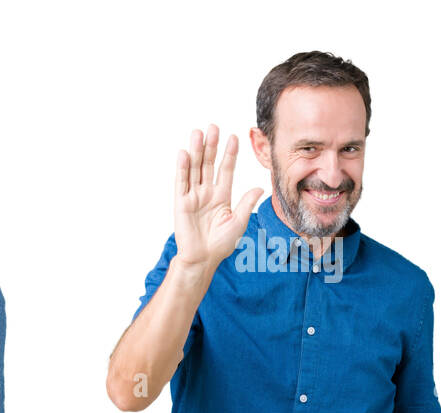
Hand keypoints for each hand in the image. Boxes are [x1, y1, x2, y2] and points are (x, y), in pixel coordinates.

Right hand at [173, 124, 261, 268]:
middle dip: (212, 145)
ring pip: (195, 168)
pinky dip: (183, 168)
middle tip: (213, 126)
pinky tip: (185, 154)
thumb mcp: (239, 222)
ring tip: (198, 133)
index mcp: (221, 196)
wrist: (203, 258)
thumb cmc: (221, 244)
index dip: (229, 154)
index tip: (234, 137)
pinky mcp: (181, 203)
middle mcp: (207, 192)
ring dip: (197, 151)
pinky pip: (182, 182)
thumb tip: (259, 188)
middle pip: (209, 164)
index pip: (225, 169)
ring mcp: (193, 196)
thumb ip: (247, 203)